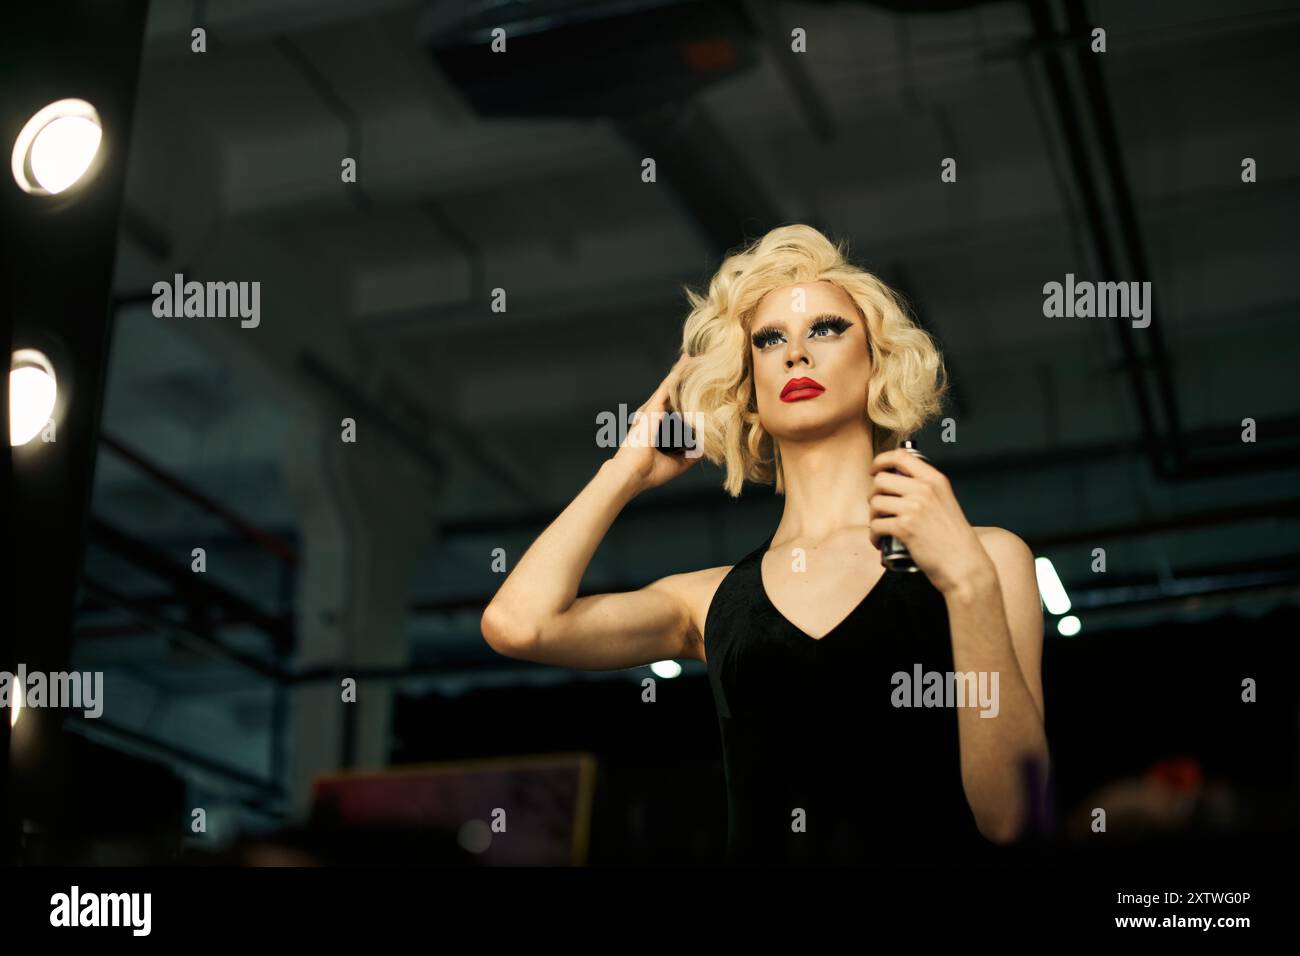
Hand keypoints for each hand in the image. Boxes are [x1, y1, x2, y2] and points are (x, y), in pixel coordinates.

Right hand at [609, 353, 699, 493]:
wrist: (633, 473)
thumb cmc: (649, 472)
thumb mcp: (677, 463)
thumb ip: (691, 455)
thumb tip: (707, 450)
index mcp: (656, 427)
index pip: (673, 408)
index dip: (684, 398)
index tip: (697, 388)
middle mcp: (653, 415)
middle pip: (672, 393)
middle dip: (683, 379)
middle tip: (698, 363)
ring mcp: (652, 409)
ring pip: (670, 385)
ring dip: (681, 371)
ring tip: (693, 356)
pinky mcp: (653, 407)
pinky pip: (667, 386)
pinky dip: (677, 374)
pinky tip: (687, 361)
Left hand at [867, 448, 993, 595]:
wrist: (964, 564)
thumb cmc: (954, 538)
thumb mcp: (945, 502)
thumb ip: (925, 489)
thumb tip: (896, 483)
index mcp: (935, 480)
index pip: (900, 456)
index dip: (881, 460)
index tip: (874, 470)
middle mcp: (924, 490)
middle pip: (880, 480)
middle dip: (873, 494)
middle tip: (879, 508)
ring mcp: (914, 508)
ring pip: (875, 503)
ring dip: (872, 517)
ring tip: (881, 527)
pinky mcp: (905, 528)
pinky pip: (875, 526)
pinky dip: (874, 536)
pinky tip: (880, 541)